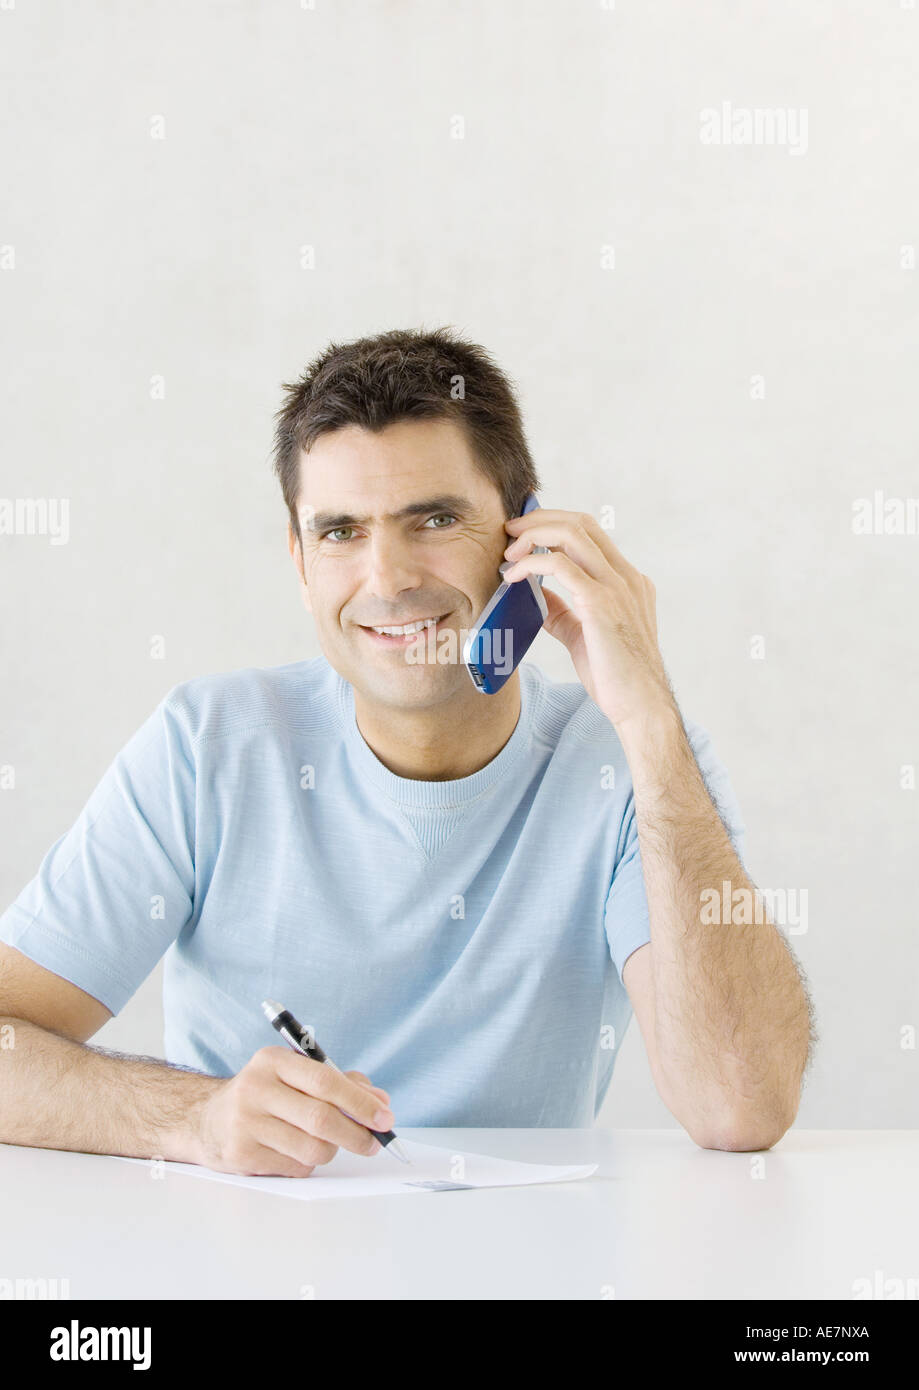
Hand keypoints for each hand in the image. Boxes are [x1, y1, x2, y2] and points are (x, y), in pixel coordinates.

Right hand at [195, 1046, 395, 1175]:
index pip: (326, 1081)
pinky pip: (295, 1168)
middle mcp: (256, 1089)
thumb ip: (341, 1083)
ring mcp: (246, 1124)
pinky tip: (296, 1151)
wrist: (206, 1119)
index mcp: (273, 1061)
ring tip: (329, 1144)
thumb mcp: (296, 1076)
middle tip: (374, 1142)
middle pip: (321, 1119)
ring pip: (312, 1149)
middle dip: (356, 1134)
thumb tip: (380, 1101)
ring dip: (332, 1150)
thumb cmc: (265, 1095)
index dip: (360, 1102)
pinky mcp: (242, 1155)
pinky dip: (308, 1164)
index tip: (385, 1117)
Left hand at [502, 507, 673, 731]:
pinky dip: (530, 564)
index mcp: (627, 581)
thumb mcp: (582, 634)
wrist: (639, 706)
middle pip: (580, 523)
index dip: (554, 523)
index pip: (590, 532)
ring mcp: (617, 587)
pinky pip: (559, 565)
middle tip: (509, 531)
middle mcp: (626, 577)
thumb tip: (534, 593)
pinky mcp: (600, 603)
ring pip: (571, 534)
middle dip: (540, 519)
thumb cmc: (616, 677)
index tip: (524, 532)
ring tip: (509, 553)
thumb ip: (562, 611)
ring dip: (533, 535)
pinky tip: (513, 576)